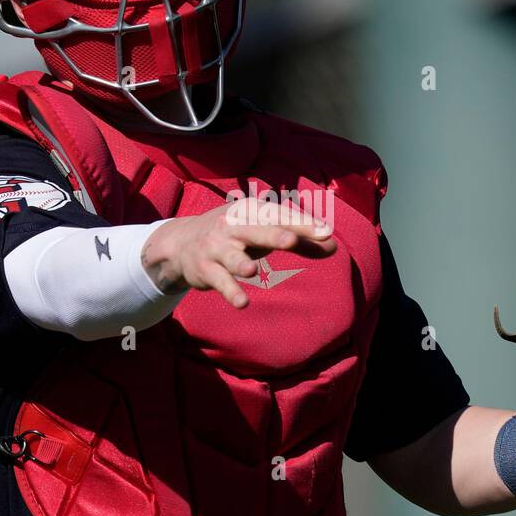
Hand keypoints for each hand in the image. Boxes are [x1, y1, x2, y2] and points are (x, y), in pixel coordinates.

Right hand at [140, 198, 336, 307]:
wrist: (181, 244)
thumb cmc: (236, 236)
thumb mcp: (265, 234)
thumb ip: (300, 241)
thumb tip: (334, 246)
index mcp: (251, 212)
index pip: (279, 216)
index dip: (301, 223)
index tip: (325, 231)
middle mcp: (232, 226)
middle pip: (256, 230)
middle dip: (273, 234)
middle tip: (292, 240)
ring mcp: (217, 248)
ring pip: (232, 255)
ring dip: (241, 262)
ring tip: (252, 270)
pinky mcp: (206, 270)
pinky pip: (219, 281)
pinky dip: (230, 291)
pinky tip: (243, 303)